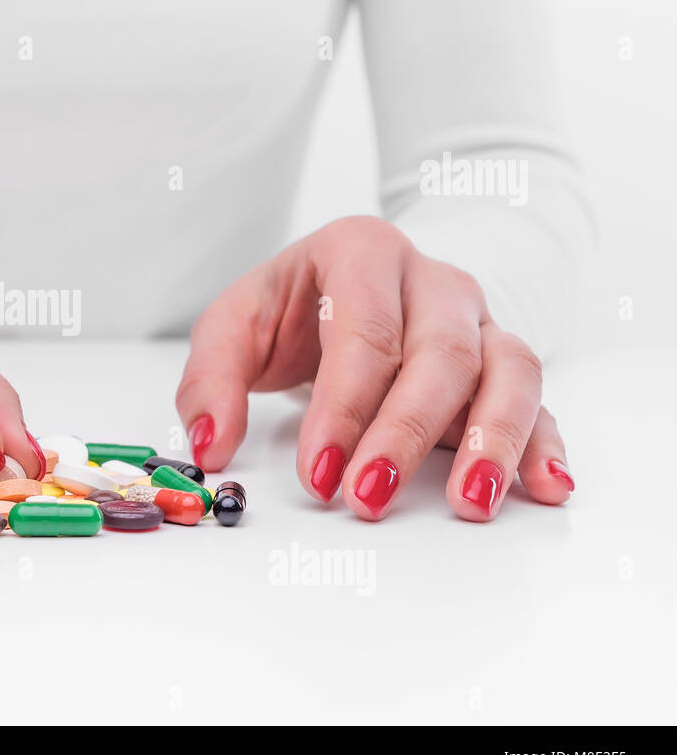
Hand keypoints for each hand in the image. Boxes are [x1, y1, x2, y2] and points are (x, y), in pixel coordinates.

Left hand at [175, 216, 574, 521]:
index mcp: (363, 252)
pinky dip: (544, 443)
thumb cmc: (291, 307)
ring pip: (509, 371)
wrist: (347, 282)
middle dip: (405, 433)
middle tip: (368, 497)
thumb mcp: (234, 325)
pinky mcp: (502, 364)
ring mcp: (477, 321)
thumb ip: (210, 381)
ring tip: (470, 502)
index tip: (317, 472)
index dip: (344, 406)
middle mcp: (433, 282)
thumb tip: (209, 446)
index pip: (364, 331)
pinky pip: (539, 400)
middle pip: (440, 353)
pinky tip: (546, 486)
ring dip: (493, 441)